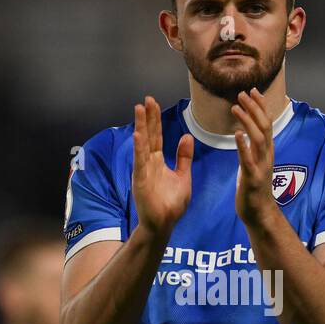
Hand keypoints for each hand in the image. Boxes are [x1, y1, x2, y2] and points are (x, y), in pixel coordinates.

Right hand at [132, 95, 192, 235]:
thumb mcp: (183, 177)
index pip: (156, 136)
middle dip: (148, 117)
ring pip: (142, 144)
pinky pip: (140, 162)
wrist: (163, 225)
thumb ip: (184, 157)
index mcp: (157, 162)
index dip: (156, 120)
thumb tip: (186, 137)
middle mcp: (148, 163)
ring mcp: (143, 171)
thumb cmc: (171, 204)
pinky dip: (139, 148)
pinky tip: (138, 134)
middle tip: (147, 99)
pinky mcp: (141, 181)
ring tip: (139, 109)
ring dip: (141, 126)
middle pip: (148, 135)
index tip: (154, 103)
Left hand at [232, 88, 276, 227]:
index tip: (253, 91)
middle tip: (242, 93)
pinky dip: (243, 145)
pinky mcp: (252, 178)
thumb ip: (252, 148)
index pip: (267, 123)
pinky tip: (236, 134)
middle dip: (254, 108)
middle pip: (264, 126)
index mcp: (267, 151)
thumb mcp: (254, 163)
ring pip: (258, 138)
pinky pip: (248, 159)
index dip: (261, 106)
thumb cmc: (254, 189)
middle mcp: (267, 155)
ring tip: (236, 107)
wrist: (259, 213)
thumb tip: (245, 132)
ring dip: (247, 121)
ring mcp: (261, 166)